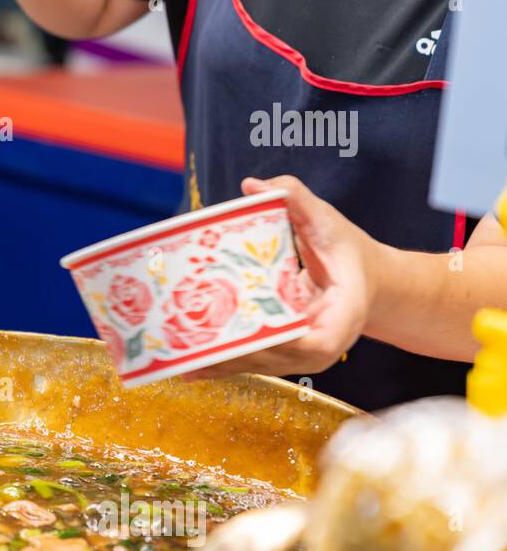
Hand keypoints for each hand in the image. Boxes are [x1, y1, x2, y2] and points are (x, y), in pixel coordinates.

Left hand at [185, 176, 382, 379]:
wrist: (371, 282)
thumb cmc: (350, 253)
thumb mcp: (329, 223)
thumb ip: (297, 200)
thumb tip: (254, 184)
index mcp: (342, 316)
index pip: (313, 342)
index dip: (277, 343)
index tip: (244, 335)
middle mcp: (324, 346)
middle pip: (274, 357)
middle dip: (233, 353)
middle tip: (191, 341)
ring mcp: (305, 356)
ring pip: (259, 364)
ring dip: (220, 362)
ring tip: (179, 355)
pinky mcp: (288, 355)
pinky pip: (254, 361)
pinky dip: (223, 363)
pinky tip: (189, 366)